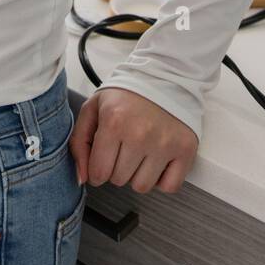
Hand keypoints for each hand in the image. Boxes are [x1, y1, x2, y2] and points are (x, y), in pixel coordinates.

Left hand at [69, 87, 198, 194]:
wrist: (162, 77)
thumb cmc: (126, 95)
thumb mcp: (93, 109)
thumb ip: (79, 142)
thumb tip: (82, 178)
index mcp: (114, 122)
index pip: (99, 173)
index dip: (98, 169)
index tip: (103, 158)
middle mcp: (140, 134)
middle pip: (119, 180)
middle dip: (117, 168)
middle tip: (123, 147)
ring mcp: (164, 143)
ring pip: (142, 187)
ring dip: (138, 174)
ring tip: (140, 152)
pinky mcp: (185, 149)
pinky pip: (169, 186)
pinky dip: (161, 179)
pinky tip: (157, 160)